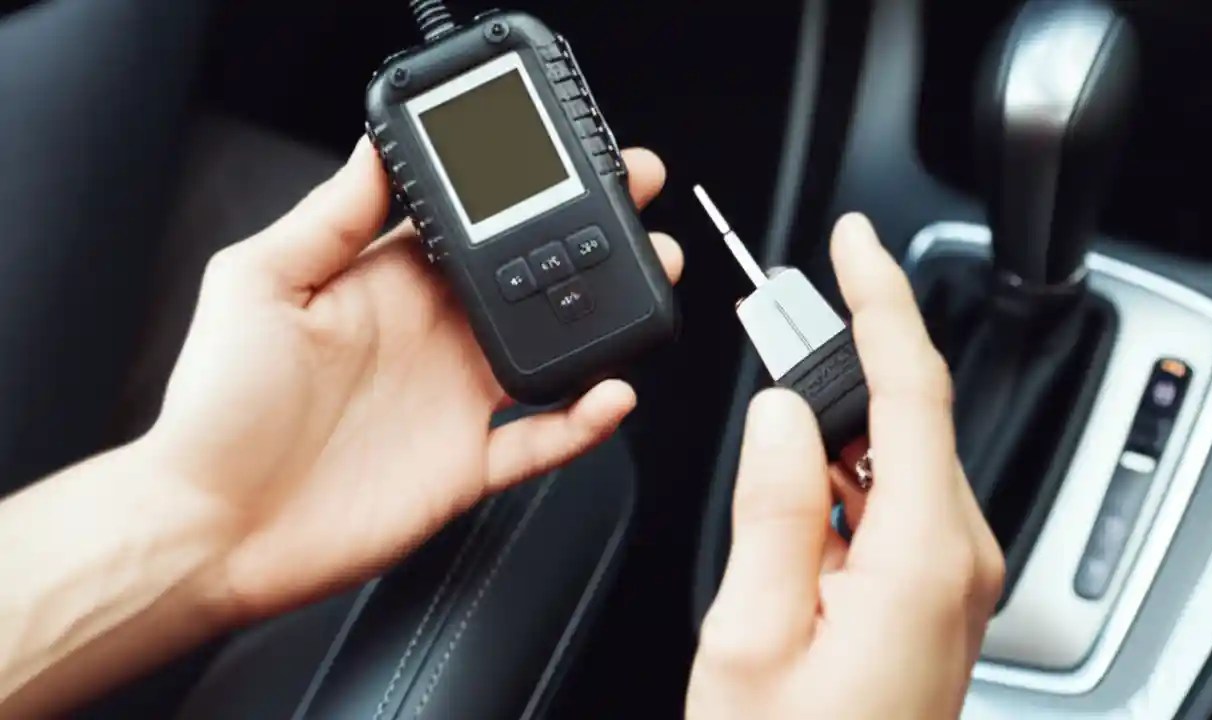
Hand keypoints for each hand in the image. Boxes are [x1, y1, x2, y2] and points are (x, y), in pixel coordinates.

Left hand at [144, 138, 682, 622]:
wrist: (214, 526)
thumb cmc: (218, 409)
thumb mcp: (258, 284)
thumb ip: (329, 218)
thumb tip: (376, 148)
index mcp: (386, 286)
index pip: (470, 225)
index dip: (521, 190)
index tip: (567, 159)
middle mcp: (429, 336)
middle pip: (528, 277)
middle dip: (587, 237)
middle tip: (634, 203)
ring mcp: (454, 400)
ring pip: (552, 350)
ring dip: (603, 319)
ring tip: (649, 281)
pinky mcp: (467, 463)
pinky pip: (544, 439)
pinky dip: (585, 421)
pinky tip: (610, 394)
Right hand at [686, 215, 1002, 718]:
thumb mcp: (752, 632)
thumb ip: (771, 505)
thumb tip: (778, 413)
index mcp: (922, 557)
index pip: (912, 387)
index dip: (881, 298)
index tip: (855, 243)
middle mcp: (959, 560)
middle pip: (908, 413)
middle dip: (843, 357)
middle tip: (775, 327)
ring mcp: (954, 580)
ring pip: (896, 457)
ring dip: (834, 427)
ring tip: (770, 433)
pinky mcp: (935, 595)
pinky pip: (894, 503)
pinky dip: (843, 477)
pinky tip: (796, 495)